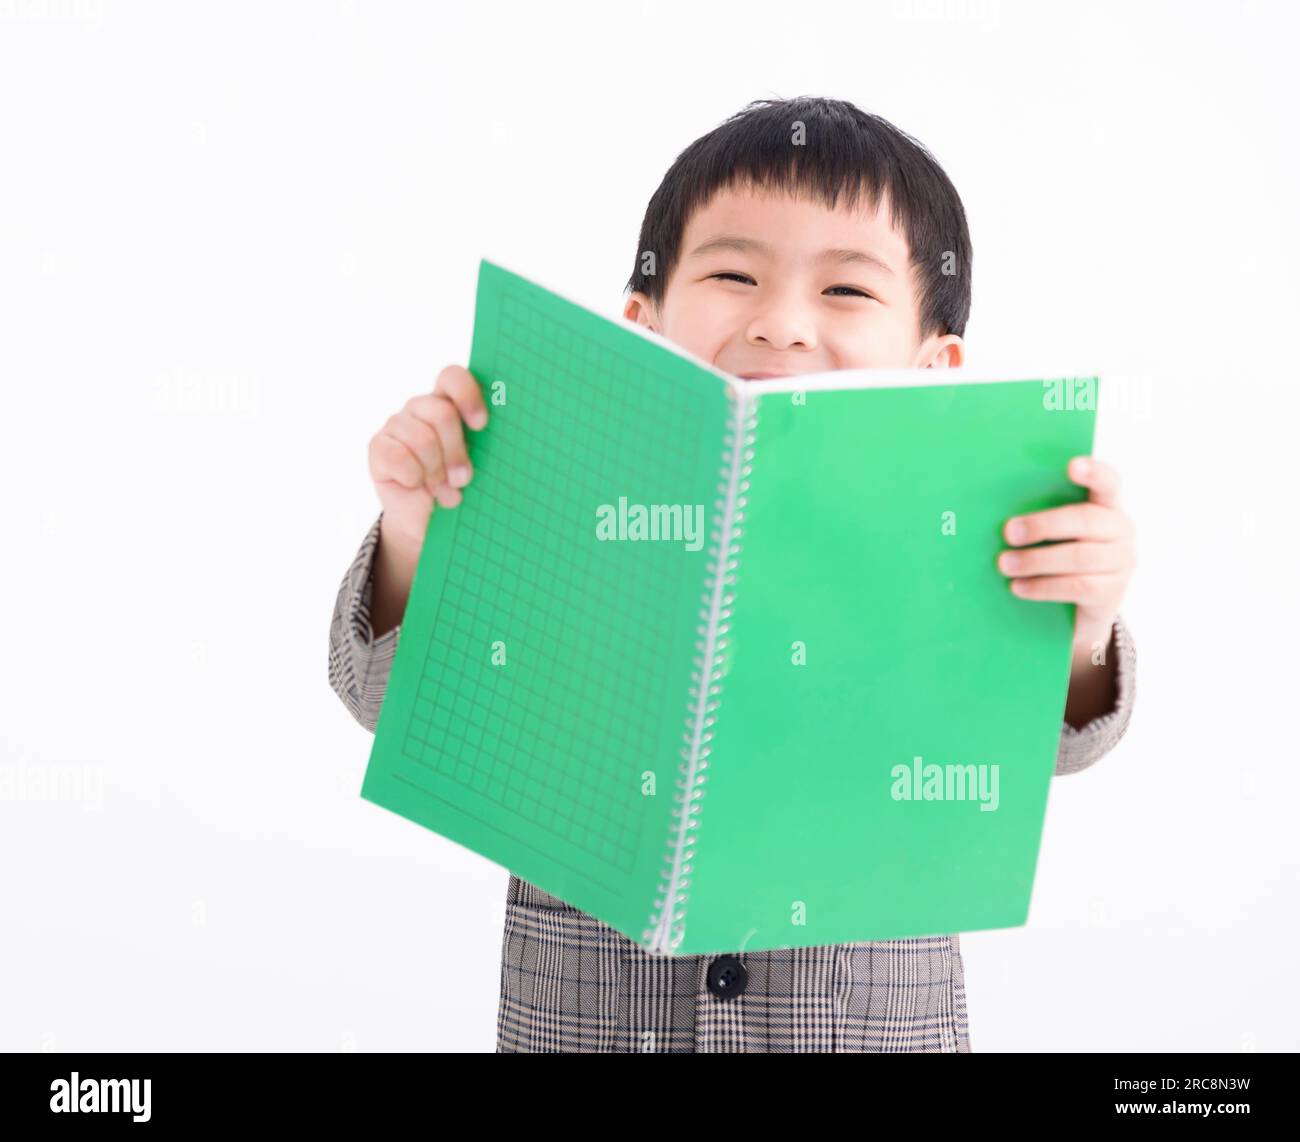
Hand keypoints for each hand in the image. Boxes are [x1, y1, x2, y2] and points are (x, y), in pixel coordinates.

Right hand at [367, 365, 488, 549]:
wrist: (427, 520)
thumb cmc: (458, 487)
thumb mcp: (479, 464)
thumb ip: (486, 443)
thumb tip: (514, 434)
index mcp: (449, 403)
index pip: (452, 377)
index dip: (467, 395)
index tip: (481, 425)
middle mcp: (421, 408)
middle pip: (442, 413)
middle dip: (456, 452)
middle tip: (463, 479)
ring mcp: (397, 425)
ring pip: (421, 438)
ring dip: (436, 472)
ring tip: (443, 491)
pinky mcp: (378, 447)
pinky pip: (398, 457)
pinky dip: (412, 478)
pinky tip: (416, 485)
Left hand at [997, 456, 1135, 649]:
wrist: (1082, 607)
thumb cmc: (1060, 557)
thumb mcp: (1056, 533)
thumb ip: (1041, 516)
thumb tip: (1001, 517)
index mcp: (1105, 506)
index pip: (1107, 482)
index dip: (1093, 473)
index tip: (1072, 465)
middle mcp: (1120, 529)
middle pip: (1085, 520)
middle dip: (1043, 525)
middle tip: (1008, 532)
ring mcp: (1120, 561)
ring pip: (1078, 557)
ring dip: (1036, 560)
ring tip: (1005, 564)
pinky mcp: (1112, 591)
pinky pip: (1076, 586)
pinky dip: (1043, 586)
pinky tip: (1018, 587)